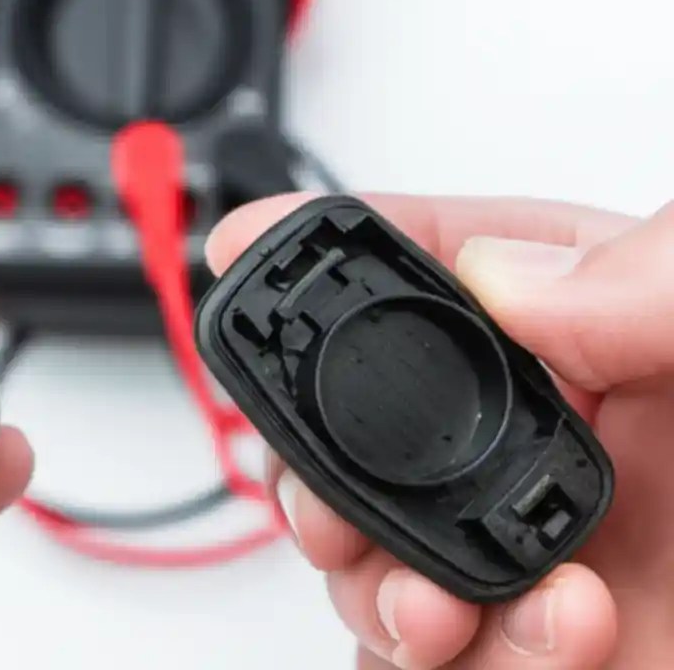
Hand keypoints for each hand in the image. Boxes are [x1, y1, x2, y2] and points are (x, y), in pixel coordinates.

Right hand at [207, 193, 673, 668]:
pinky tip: (541, 637)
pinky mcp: (562, 654)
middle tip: (327, 499)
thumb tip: (506, 283)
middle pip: (363, 429)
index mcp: (601, 328)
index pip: (435, 264)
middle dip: (315, 466)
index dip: (327, 253)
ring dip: (372, 581)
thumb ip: (654, 282)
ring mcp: (548, 552)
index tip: (245, 250)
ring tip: (437, 602)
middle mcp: (555, 438)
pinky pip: (442, 663)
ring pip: (375, 560)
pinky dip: (449, 662)